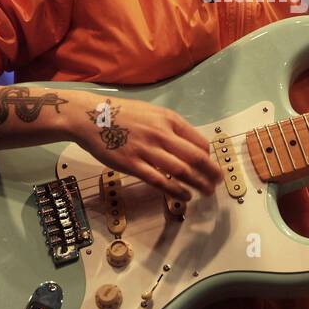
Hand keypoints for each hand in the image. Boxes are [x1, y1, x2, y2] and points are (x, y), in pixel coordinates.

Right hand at [71, 94, 224, 201]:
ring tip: (207, 192)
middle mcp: (161, 134)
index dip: (209, 157)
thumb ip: (169, 127)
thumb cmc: (121, 114)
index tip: (211, 166)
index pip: (199, 141)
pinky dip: (176, 190)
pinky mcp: (133, 165)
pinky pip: (160, 181)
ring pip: (182, 171)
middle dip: (212, 173)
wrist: (90, 117)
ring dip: (199, 184)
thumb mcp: (151, 112)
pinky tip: (185, 196)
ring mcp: (147, 150)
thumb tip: (188, 145)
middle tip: (218, 182)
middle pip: (196, 158)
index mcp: (168, 120)